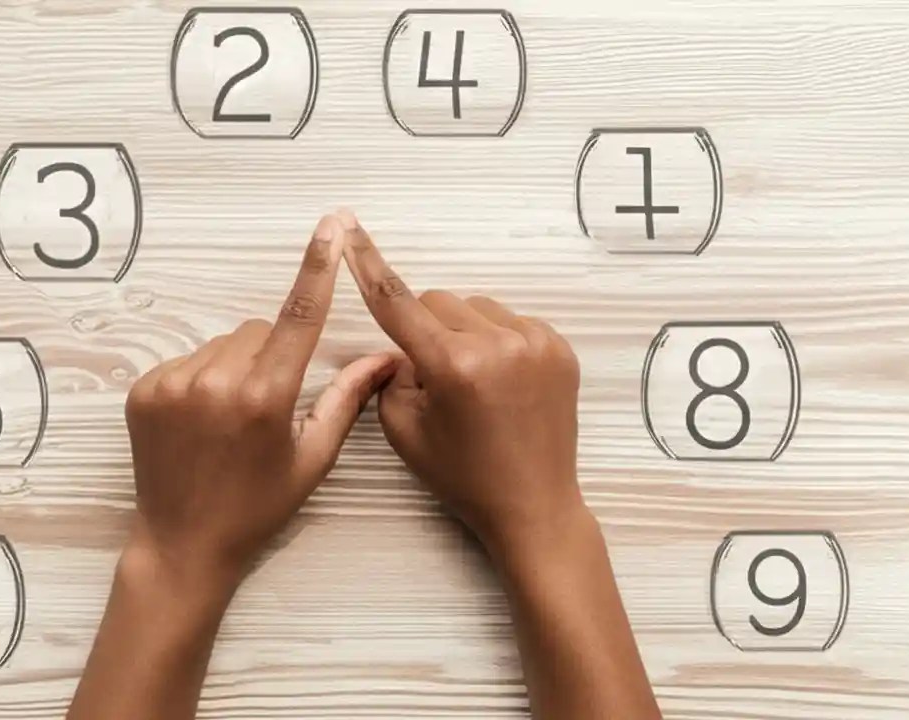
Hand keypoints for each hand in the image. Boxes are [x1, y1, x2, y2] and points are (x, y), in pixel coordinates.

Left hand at [125, 212, 396, 586]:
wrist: (183, 543)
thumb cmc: (258, 506)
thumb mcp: (312, 458)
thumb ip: (346, 399)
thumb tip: (385, 357)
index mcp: (265, 399)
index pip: (299, 316)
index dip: (318, 267)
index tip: (332, 226)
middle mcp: (217, 382)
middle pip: (259, 330)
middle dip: (272, 353)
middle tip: (267, 405)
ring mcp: (174, 384)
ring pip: (224, 342)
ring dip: (236, 365)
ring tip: (230, 418)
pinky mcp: (145, 390)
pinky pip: (188, 359)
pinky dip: (202, 377)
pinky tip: (202, 420)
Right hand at [338, 213, 582, 558]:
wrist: (533, 503)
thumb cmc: (462, 475)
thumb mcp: (404, 431)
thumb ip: (390, 377)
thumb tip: (401, 347)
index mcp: (452, 366)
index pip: (398, 303)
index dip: (368, 264)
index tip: (349, 228)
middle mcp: (496, 345)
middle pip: (439, 302)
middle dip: (427, 328)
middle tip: (434, 375)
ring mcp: (535, 344)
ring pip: (476, 307)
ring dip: (464, 332)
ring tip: (474, 381)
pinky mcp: (559, 348)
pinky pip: (512, 321)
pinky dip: (498, 340)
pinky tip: (502, 382)